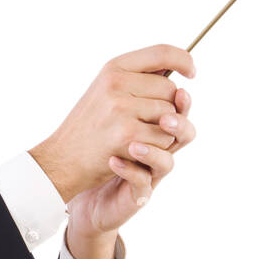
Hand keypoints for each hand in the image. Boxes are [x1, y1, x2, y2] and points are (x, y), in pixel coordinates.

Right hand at [30, 44, 195, 203]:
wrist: (61, 159)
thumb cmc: (89, 127)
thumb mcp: (106, 91)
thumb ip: (137, 79)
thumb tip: (179, 71)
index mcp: (113, 68)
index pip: (161, 52)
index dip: (183, 60)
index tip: (192, 72)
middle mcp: (116, 83)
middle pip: (172, 91)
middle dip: (168, 109)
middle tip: (144, 123)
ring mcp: (121, 108)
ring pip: (171, 117)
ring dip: (164, 133)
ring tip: (137, 138)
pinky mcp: (127, 135)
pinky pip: (164, 139)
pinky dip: (156, 150)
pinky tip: (134, 152)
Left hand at [64, 84, 194, 234]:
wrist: (76, 179)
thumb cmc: (97, 144)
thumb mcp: (112, 113)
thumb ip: (132, 90)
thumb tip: (150, 64)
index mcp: (156, 126)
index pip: (180, 110)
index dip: (183, 100)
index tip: (182, 88)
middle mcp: (158, 149)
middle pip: (180, 133)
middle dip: (171, 122)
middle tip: (163, 119)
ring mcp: (151, 173)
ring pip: (167, 159)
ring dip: (151, 148)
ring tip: (134, 143)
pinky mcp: (138, 194)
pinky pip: (143, 182)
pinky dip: (129, 171)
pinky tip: (114, 161)